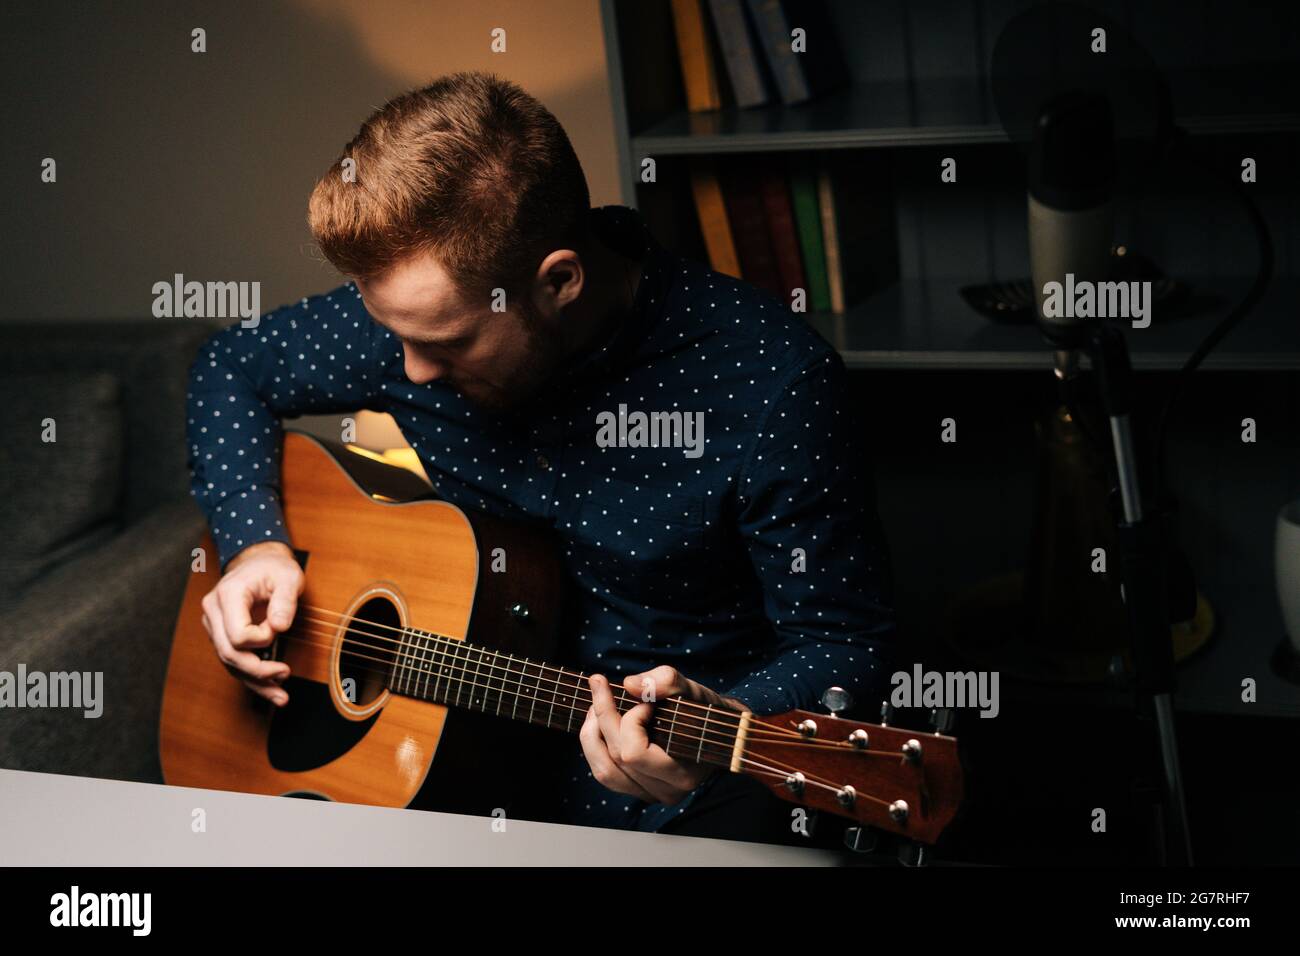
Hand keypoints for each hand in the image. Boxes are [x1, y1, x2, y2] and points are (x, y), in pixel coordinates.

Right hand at [199, 540, 303, 705]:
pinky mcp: (221, 636)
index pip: (238, 635)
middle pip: (229, 653)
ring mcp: (214, 626)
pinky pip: (234, 662)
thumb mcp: (288, 577)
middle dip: (258, 671)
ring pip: (229, 663)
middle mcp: (213, 612)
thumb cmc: (274, 568)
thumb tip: (280, 627)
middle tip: (286, 674)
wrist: (259, 562)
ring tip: (282, 697)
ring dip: (256, 682)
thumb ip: (285, 600)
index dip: (262, 639)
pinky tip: (272, 689)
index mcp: (227, 595)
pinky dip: (252, 677)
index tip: (280, 627)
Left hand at [579, 665, 750, 805]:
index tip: (645, 701)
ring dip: (592, 736)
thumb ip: (666, 682)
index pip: (635, 753)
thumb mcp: (692, 690)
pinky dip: (596, 749)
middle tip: (599, 683)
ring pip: (604, 771)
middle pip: (617, 757)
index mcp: (682, 773)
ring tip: (594, 706)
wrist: (721, 733)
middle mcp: (666, 791)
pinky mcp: (640, 790)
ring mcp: (652, 794)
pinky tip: (598, 725)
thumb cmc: (706, 711)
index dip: (631, 720)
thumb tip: (629, 684)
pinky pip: (606, 774)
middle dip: (603, 715)